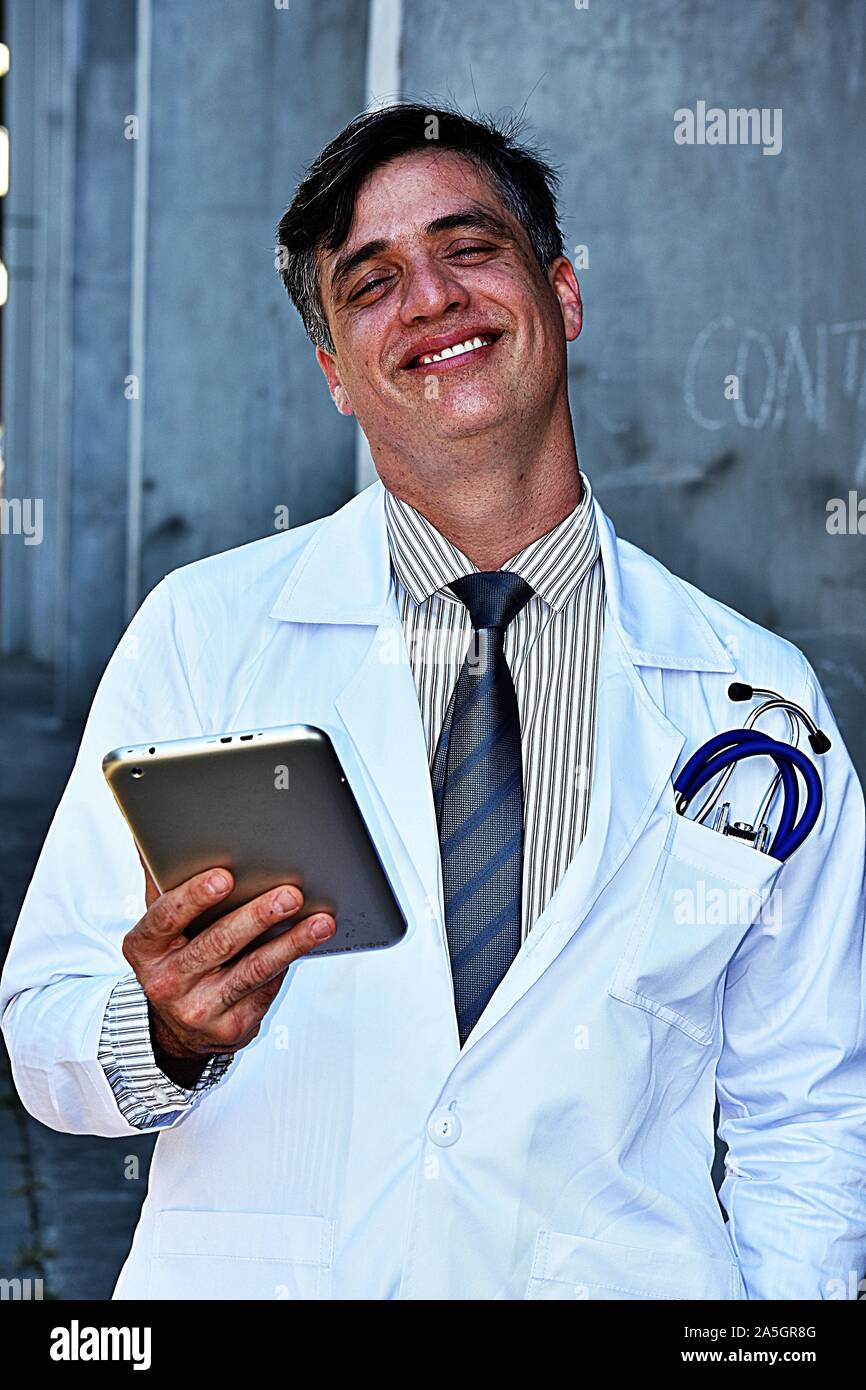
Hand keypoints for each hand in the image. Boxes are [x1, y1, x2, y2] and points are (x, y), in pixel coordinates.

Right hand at [124, 851, 335, 1080]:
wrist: (177, 1028)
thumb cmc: (175, 959)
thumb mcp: (159, 926)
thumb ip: (162, 882)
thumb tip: (154, 837)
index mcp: (145, 948)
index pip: (166, 917)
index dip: (194, 896)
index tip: (224, 877)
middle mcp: (168, 981)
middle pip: (218, 943)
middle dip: (258, 916)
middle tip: (290, 894)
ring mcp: (200, 1008)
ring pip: (252, 970)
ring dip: (290, 943)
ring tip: (319, 922)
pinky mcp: (232, 1026)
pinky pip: (266, 989)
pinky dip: (290, 962)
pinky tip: (309, 944)